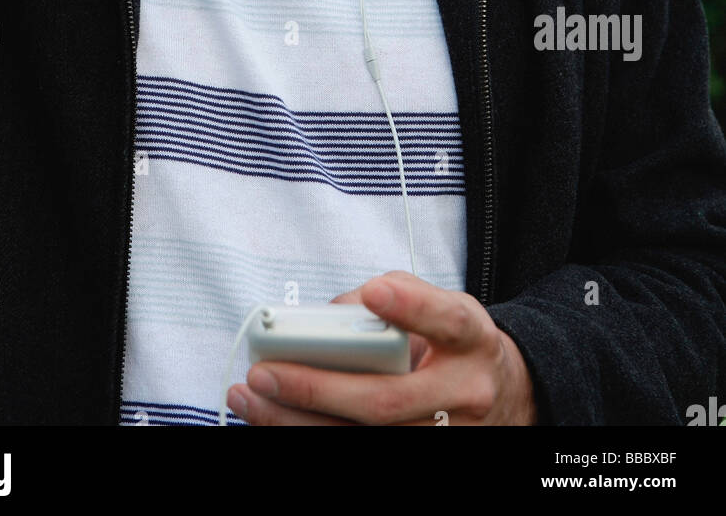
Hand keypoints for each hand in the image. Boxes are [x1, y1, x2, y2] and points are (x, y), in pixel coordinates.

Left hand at [226, 271, 536, 425]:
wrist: (499, 395)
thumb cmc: (455, 345)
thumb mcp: (442, 307)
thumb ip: (396, 294)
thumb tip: (333, 309)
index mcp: (471, 340)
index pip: (448, 320)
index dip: (412, 307)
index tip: (376, 292)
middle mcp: (462, 394)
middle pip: (386, 399)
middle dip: (317, 388)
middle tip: (265, 371)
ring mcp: (444, 437)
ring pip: (365, 437)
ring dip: (298, 422)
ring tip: (251, 399)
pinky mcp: (422, 457)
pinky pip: (360, 452)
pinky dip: (312, 436)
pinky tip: (275, 421)